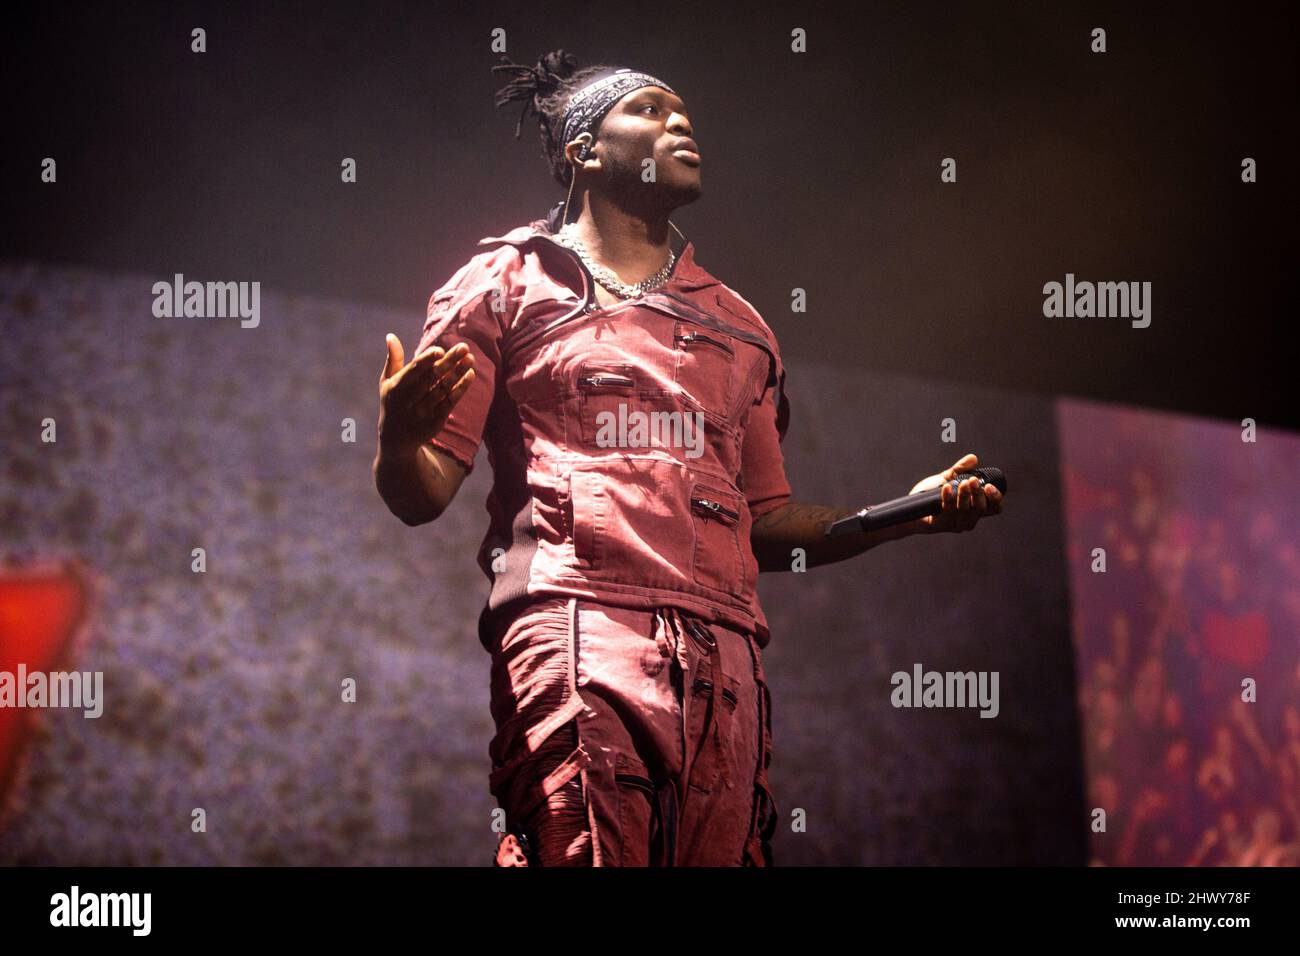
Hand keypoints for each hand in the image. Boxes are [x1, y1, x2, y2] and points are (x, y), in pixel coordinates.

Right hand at [377, 333, 474, 453]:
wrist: (396, 439)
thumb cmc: (394, 402)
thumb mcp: (387, 383)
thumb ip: (393, 359)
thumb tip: (391, 336)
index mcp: (397, 387)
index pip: (414, 371)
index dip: (427, 360)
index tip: (440, 350)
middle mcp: (409, 400)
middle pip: (433, 378)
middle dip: (449, 362)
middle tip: (464, 347)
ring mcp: (423, 412)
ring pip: (444, 389)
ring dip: (458, 373)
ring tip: (470, 359)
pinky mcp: (436, 421)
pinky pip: (451, 402)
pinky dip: (461, 388)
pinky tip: (470, 375)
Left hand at [906, 452, 1003, 533]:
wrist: (911, 506)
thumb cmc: (932, 494)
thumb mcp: (948, 478)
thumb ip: (960, 469)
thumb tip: (973, 458)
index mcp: (974, 508)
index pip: (994, 507)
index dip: (996, 498)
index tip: (989, 486)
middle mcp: (969, 518)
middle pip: (981, 508)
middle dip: (978, 493)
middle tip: (972, 481)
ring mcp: (955, 522)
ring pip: (966, 510)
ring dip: (965, 495)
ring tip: (963, 482)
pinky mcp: (942, 523)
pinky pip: (948, 510)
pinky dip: (948, 497)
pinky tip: (946, 487)